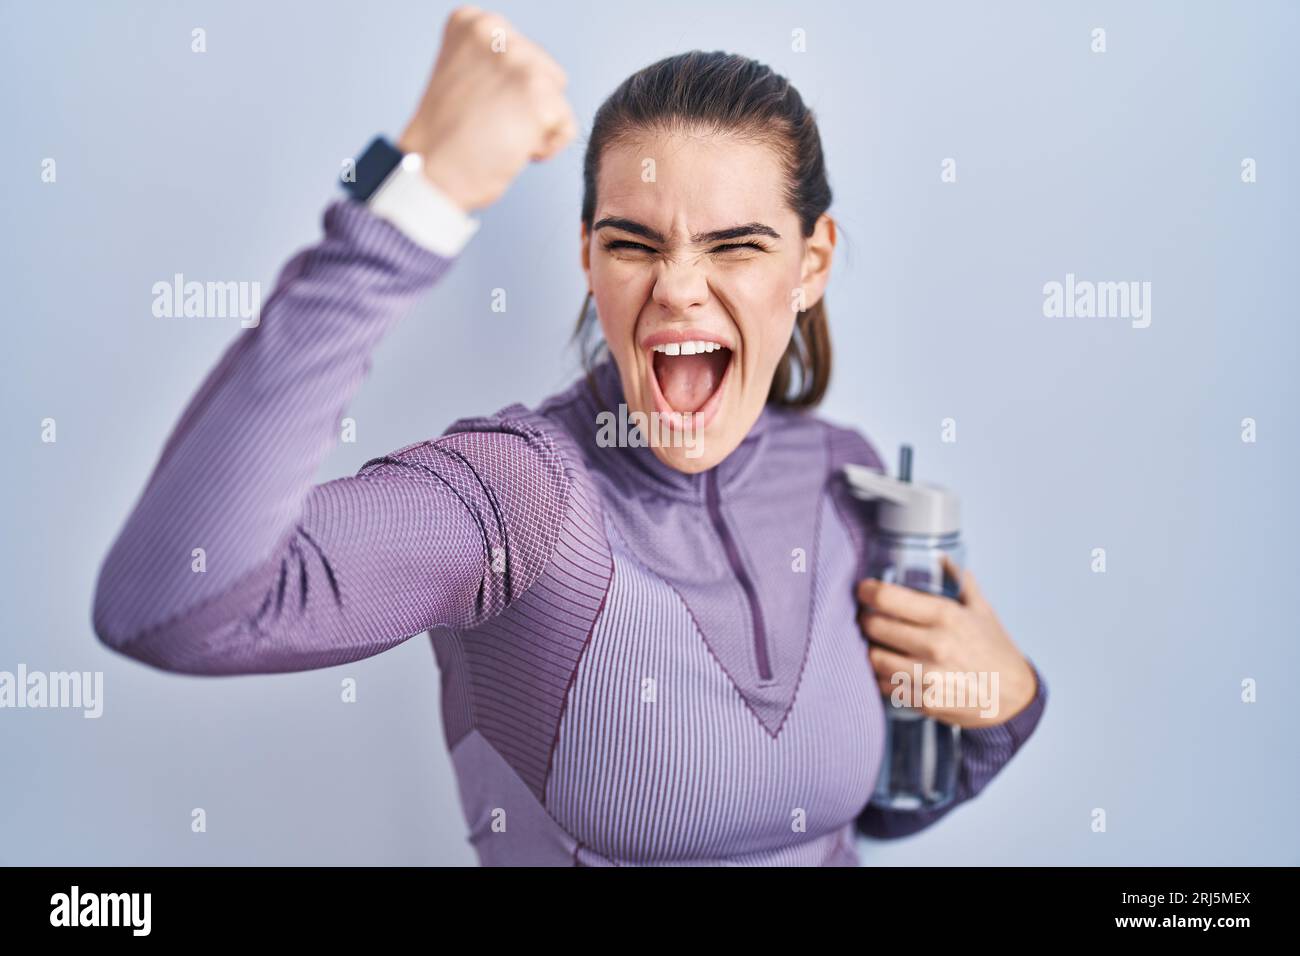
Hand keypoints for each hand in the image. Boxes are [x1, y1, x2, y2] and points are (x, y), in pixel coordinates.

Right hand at [398, 5, 577, 212]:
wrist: (429, 173)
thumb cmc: (444, 140)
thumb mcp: (463, 77)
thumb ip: (494, 65)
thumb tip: (532, 71)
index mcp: (474, 23)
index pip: (523, 53)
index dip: (507, 91)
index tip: (474, 106)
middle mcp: (497, 33)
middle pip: (546, 73)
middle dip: (525, 106)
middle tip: (486, 126)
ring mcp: (520, 62)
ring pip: (556, 100)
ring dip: (535, 125)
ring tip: (496, 137)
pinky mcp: (540, 96)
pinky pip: (566, 127)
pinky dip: (545, 148)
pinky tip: (511, 151)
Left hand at [857, 555, 1036, 729]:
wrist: (1013, 696)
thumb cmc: (994, 649)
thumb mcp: (981, 610)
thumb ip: (958, 581)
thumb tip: (940, 556)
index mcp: (946, 616)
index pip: (887, 598)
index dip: (867, 591)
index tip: (864, 590)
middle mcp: (934, 645)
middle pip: (873, 626)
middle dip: (865, 618)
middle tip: (867, 616)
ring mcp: (928, 676)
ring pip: (873, 657)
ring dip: (870, 648)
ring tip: (876, 642)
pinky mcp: (924, 701)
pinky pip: (885, 685)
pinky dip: (881, 675)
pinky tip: (890, 668)